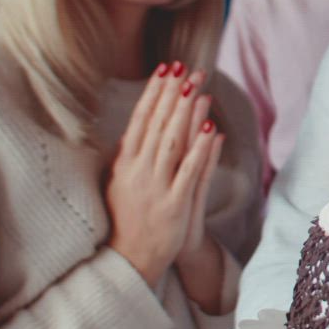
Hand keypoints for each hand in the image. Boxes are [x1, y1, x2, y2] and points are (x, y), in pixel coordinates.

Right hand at [105, 62, 221, 286]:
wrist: (128, 261)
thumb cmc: (125, 220)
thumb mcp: (118, 184)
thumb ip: (127, 157)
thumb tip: (133, 129)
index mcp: (124, 164)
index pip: (140, 119)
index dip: (154, 92)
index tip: (166, 68)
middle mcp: (138, 172)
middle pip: (158, 125)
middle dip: (173, 94)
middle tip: (187, 67)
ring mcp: (156, 188)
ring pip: (173, 143)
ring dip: (186, 114)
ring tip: (198, 88)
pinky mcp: (174, 205)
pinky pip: (189, 172)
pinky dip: (200, 150)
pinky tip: (211, 129)